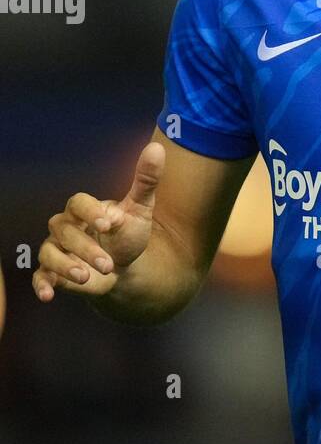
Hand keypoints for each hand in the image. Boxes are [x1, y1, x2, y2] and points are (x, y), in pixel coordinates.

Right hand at [33, 141, 165, 301]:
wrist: (125, 267)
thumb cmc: (128, 234)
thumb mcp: (140, 209)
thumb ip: (146, 181)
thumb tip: (157, 149)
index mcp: (84, 209)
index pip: (78, 203)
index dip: (90, 211)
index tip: (109, 223)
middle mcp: (65, 227)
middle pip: (64, 230)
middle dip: (85, 247)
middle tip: (109, 263)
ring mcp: (57, 250)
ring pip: (49, 253)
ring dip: (65, 266)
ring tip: (86, 277)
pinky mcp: (54, 273)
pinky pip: (40, 277)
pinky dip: (42, 285)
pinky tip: (50, 295)